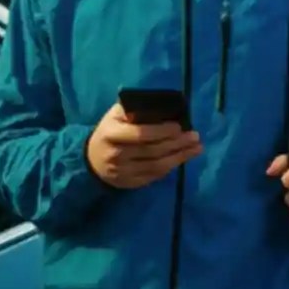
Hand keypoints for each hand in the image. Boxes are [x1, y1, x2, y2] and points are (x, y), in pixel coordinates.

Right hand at [87, 102, 202, 188]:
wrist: (92, 160)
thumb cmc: (110, 131)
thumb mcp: (115, 116)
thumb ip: (133, 109)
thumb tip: (163, 104)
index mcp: (111, 133)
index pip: (139, 134)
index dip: (161, 131)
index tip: (179, 126)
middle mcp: (116, 154)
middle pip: (151, 150)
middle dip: (176, 143)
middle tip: (195, 136)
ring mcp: (123, 172)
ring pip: (156, 166)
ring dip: (179, 157)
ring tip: (196, 148)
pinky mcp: (130, 183)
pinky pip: (154, 176)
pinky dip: (171, 167)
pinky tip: (183, 158)